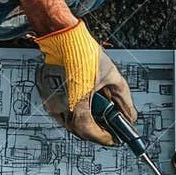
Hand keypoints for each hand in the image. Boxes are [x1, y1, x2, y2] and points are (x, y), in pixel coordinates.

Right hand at [33, 21, 136, 144]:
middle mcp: (60, 107)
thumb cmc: (83, 52)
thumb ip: (123, 100)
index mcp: (76, 105)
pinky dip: (75, 110)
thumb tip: (129, 116)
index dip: (105, 138)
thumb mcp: (112, 77)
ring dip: (85, 121)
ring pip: (69, 122)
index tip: (115, 138)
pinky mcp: (46, 94)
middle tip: (109, 126)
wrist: (62, 36)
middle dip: (96, 131)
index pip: (91, 133)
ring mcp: (50, 101)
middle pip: (79, 131)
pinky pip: (61, 111)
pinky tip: (85, 100)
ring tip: (99, 110)